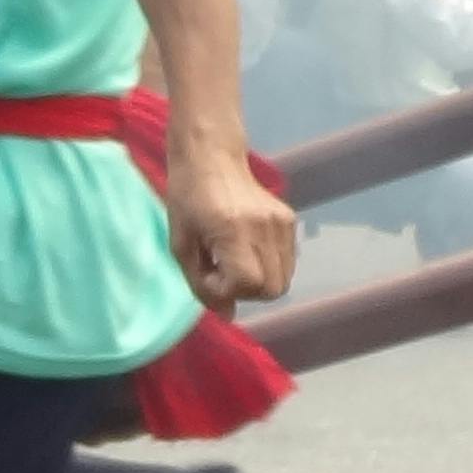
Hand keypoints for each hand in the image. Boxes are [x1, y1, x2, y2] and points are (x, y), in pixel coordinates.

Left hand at [162, 138, 298, 309]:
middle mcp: (265, 227)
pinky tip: (246, 250)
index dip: (226, 291)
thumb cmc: (187, 198)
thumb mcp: (181, 244)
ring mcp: (283, 223)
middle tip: (222, 273)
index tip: (207, 275)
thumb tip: (228, 315)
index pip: (247, 283)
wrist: (211, 157)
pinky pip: (286, 262)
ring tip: (234, 262)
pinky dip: (267, 267)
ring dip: (257, 283)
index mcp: (233, 230)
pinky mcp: (290, 220)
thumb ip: (200, 283)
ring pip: (283, 280)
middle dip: (246, 292)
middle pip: (272, 289)